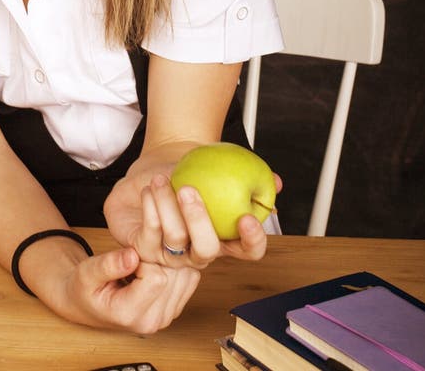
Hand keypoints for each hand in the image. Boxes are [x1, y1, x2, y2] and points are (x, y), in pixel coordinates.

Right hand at [55, 246, 200, 333]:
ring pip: (185, 276)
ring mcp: (166, 317)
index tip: (129, 257)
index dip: (144, 259)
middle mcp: (152, 321)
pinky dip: (176, 267)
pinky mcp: (174, 309)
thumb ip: (108, 265)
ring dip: (167, 263)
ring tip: (143, 264)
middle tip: (136, 259)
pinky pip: (190, 280)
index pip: (156, 278)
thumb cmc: (85, 288)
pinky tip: (155, 266)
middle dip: (157, 259)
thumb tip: (132, 255)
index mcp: (130, 315)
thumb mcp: (87, 273)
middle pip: (173, 277)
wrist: (87, 303)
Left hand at [105, 165, 282, 268]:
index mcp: (225, 237)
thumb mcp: (221, 169)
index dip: (252, 240)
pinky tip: (149, 188)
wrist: (155, 172)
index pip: (248, 251)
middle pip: (207, 250)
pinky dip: (150, 207)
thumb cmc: (192, 174)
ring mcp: (174, 254)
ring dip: (167, 204)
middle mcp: (200, 250)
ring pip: (175, 239)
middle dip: (198, 220)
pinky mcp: (148, 249)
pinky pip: (150, 233)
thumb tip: (277, 182)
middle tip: (188, 190)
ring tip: (160, 179)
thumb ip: (249, 175)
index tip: (246, 217)